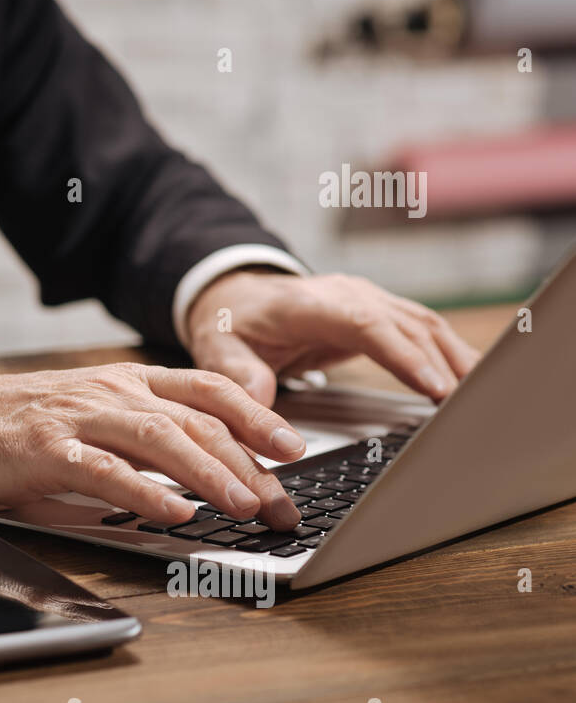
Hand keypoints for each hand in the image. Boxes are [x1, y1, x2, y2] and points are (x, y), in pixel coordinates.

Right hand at [0, 364, 307, 529]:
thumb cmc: (20, 428)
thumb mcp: (91, 423)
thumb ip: (140, 445)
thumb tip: (200, 483)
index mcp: (126, 381)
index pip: (207, 391)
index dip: (256, 416)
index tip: (292, 449)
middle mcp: (110, 391)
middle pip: (196, 420)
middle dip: (248, 463)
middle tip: (280, 504)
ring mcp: (79, 417)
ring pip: (159, 438)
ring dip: (210, 473)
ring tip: (245, 505)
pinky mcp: (46, 448)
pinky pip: (104, 470)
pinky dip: (144, 492)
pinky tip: (176, 512)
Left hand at [186, 270, 480, 406]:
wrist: (237, 297)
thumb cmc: (231, 325)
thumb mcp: (220, 350)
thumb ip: (240, 376)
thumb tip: (257, 404)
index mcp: (307, 304)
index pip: (364, 324)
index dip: (402, 354)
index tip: (433, 385)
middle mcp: (345, 295)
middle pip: (405, 325)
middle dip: (442, 364)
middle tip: (469, 407)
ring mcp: (366, 299)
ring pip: (422, 324)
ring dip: (455, 358)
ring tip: (482, 398)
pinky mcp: (379, 312)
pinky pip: (422, 329)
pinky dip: (449, 353)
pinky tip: (470, 380)